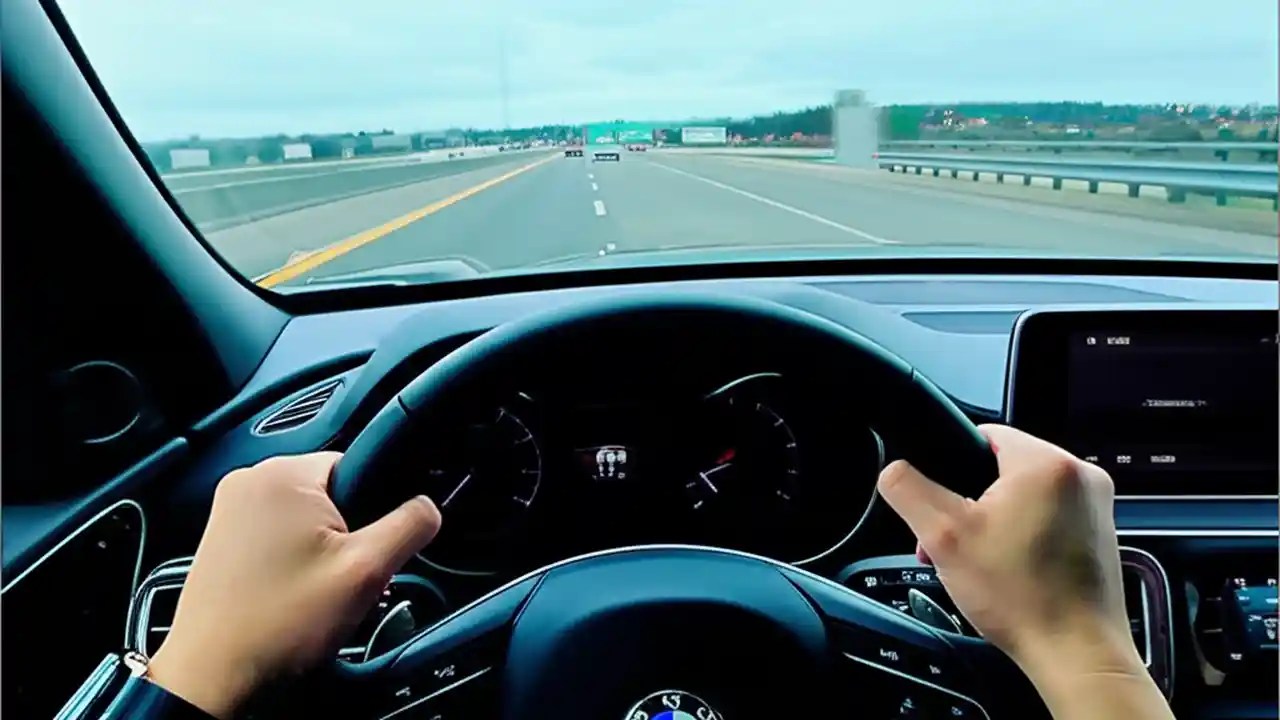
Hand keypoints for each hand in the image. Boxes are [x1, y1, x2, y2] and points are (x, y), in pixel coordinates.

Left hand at [148, 453, 440, 718]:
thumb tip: (429, 507)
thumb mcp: (366, 571)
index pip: (359, 464)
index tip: (364, 551)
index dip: (376, 510)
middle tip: (342, 580)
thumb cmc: (277, 626)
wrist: (213, 680)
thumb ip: (410, 526)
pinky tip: (292, 594)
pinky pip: (279, 534)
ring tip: (313, 593)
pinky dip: (295, 560)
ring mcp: (230, 510)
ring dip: (323, 551)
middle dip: (349, 536)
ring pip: (308, 517)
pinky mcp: (222, 538)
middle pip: (334, 493)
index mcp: (283, 474)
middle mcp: (250, 481)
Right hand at [876, 425, 1135, 673]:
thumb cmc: (1023, 598)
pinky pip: (1049, 517)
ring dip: (997, 521)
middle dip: (973, 502)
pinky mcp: (1100, 533)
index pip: (983, 434)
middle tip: (960, 543)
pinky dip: (1025, 536)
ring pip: (1025, 495)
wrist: (1075, 653)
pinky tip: (1013, 570)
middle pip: (1003, 468)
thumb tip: (894, 470)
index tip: (948, 507)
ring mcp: (1096, 505)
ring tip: (985, 561)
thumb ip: (908, 490)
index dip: (953, 467)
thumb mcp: (943, 536)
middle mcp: (1081, 475)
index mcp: (1046, 462)